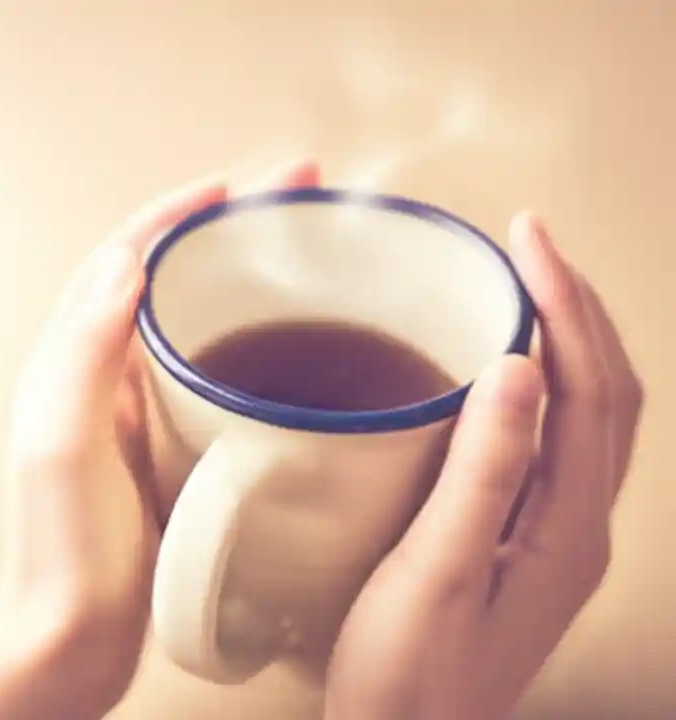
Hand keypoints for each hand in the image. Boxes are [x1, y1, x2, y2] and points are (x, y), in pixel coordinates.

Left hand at [0, 162, 318, 718]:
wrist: (72, 639)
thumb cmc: (62, 552)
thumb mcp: (63, 446)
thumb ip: (84, 356)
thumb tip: (121, 265)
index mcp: (69, 365)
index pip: (120, 261)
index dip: (174, 215)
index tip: (232, 188)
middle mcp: (99, 378)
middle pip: (164, 278)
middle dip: (223, 230)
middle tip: (291, 199)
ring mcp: (136, 412)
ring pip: (191, 321)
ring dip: (239, 279)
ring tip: (302, 252)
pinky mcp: (168, 448)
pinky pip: (211, 375)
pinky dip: (250, 345)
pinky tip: (293, 350)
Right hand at [325, 214, 643, 719]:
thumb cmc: (409, 674)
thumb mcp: (435, 573)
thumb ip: (483, 474)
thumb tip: (521, 368)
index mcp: (566, 531)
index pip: (591, 392)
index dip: (566, 305)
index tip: (526, 238)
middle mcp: (578, 529)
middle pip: (609, 394)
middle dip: (578, 307)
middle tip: (528, 242)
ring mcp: (555, 539)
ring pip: (590, 417)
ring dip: (568, 341)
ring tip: (524, 284)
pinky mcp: (524, 545)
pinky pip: (555, 444)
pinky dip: (541, 386)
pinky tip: (499, 371)